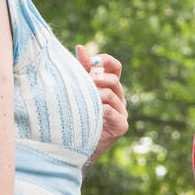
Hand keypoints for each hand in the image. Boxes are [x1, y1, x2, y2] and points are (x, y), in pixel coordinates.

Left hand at [77, 45, 128, 160]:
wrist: (72, 147)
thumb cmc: (73, 116)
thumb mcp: (77, 90)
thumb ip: (81, 70)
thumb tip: (81, 46)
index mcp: (109, 88)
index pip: (115, 67)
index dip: (106, 60)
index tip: (92, 60)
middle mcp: (118, 99)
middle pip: (114, 80)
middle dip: (97, 79)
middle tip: (84, 84)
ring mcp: (122, 113)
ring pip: (112, 95)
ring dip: (95, 96)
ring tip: (83, 101)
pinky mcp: (121, 126)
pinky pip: (112, 112)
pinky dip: (100, 110)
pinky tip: (90, 113)